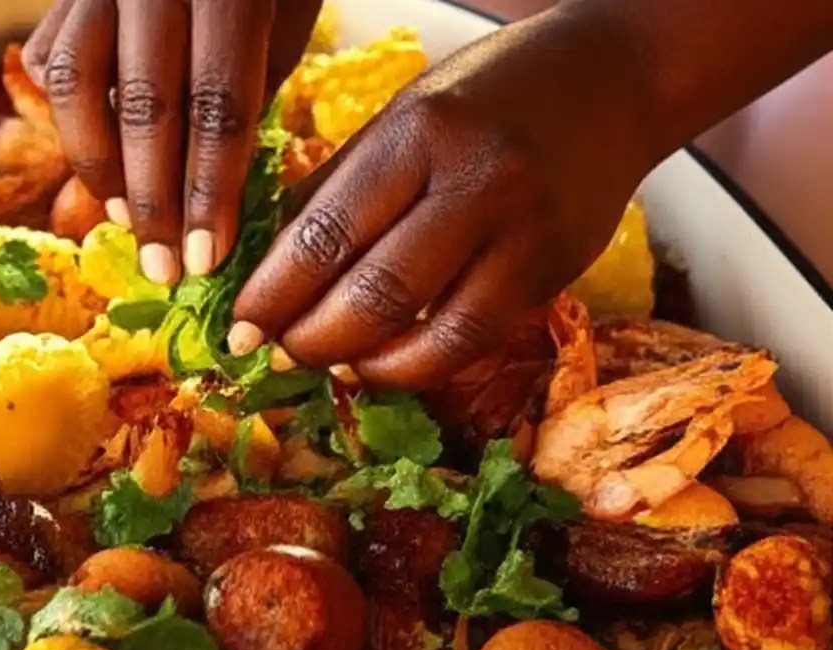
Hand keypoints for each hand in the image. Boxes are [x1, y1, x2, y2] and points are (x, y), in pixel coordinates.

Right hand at [22, 0, 321, 283]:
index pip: (218, 106)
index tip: (207, 260)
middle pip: (146, 106)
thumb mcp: (281, 25)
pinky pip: (50, 58)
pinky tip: (96, 157)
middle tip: (165, 268)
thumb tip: (214, 200)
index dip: (210, 192)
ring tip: (125, 217)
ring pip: (77, 85)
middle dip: (154, 201)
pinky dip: (65, 117)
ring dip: (98, 166)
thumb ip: (244, 95)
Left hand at [232, 9, 661, 388]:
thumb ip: (334, 188)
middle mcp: (477, 184)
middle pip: (374, 293)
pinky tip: (381, 363)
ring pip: (430, 334)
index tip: (238, 327)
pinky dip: (417, 364)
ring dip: (363, 364)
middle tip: (271, 353)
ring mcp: (523, 235)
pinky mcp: (553, 273)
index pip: (327, 233)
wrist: (612, 82)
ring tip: (324, 364)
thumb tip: (264, 266)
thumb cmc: (487, 95)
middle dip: (309, 338)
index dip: (273, 294)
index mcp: (420, 133)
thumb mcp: (400, 118)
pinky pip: (474, 340)